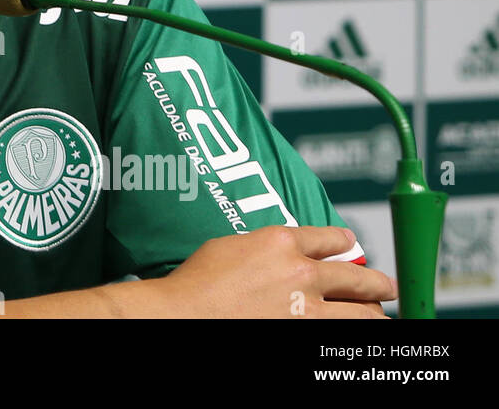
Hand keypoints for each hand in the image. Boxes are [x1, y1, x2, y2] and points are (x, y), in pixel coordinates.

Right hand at [153, 225, 396, 317]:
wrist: (186, 313)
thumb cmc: (197, 281)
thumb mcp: (230, 247)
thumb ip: (261, 247)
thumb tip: (273, 252)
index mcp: (281, 242)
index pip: (328, 238)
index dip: (344, 242)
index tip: (350, 245)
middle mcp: (302, 271)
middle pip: (355, 276)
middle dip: (376, 282)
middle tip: (386, 286)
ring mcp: (307, 308)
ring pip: (360, 311)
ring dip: (374, 312)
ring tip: (382, 314)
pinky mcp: (305, 332)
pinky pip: (341, 333)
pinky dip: (353, 331)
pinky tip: (358, 332)